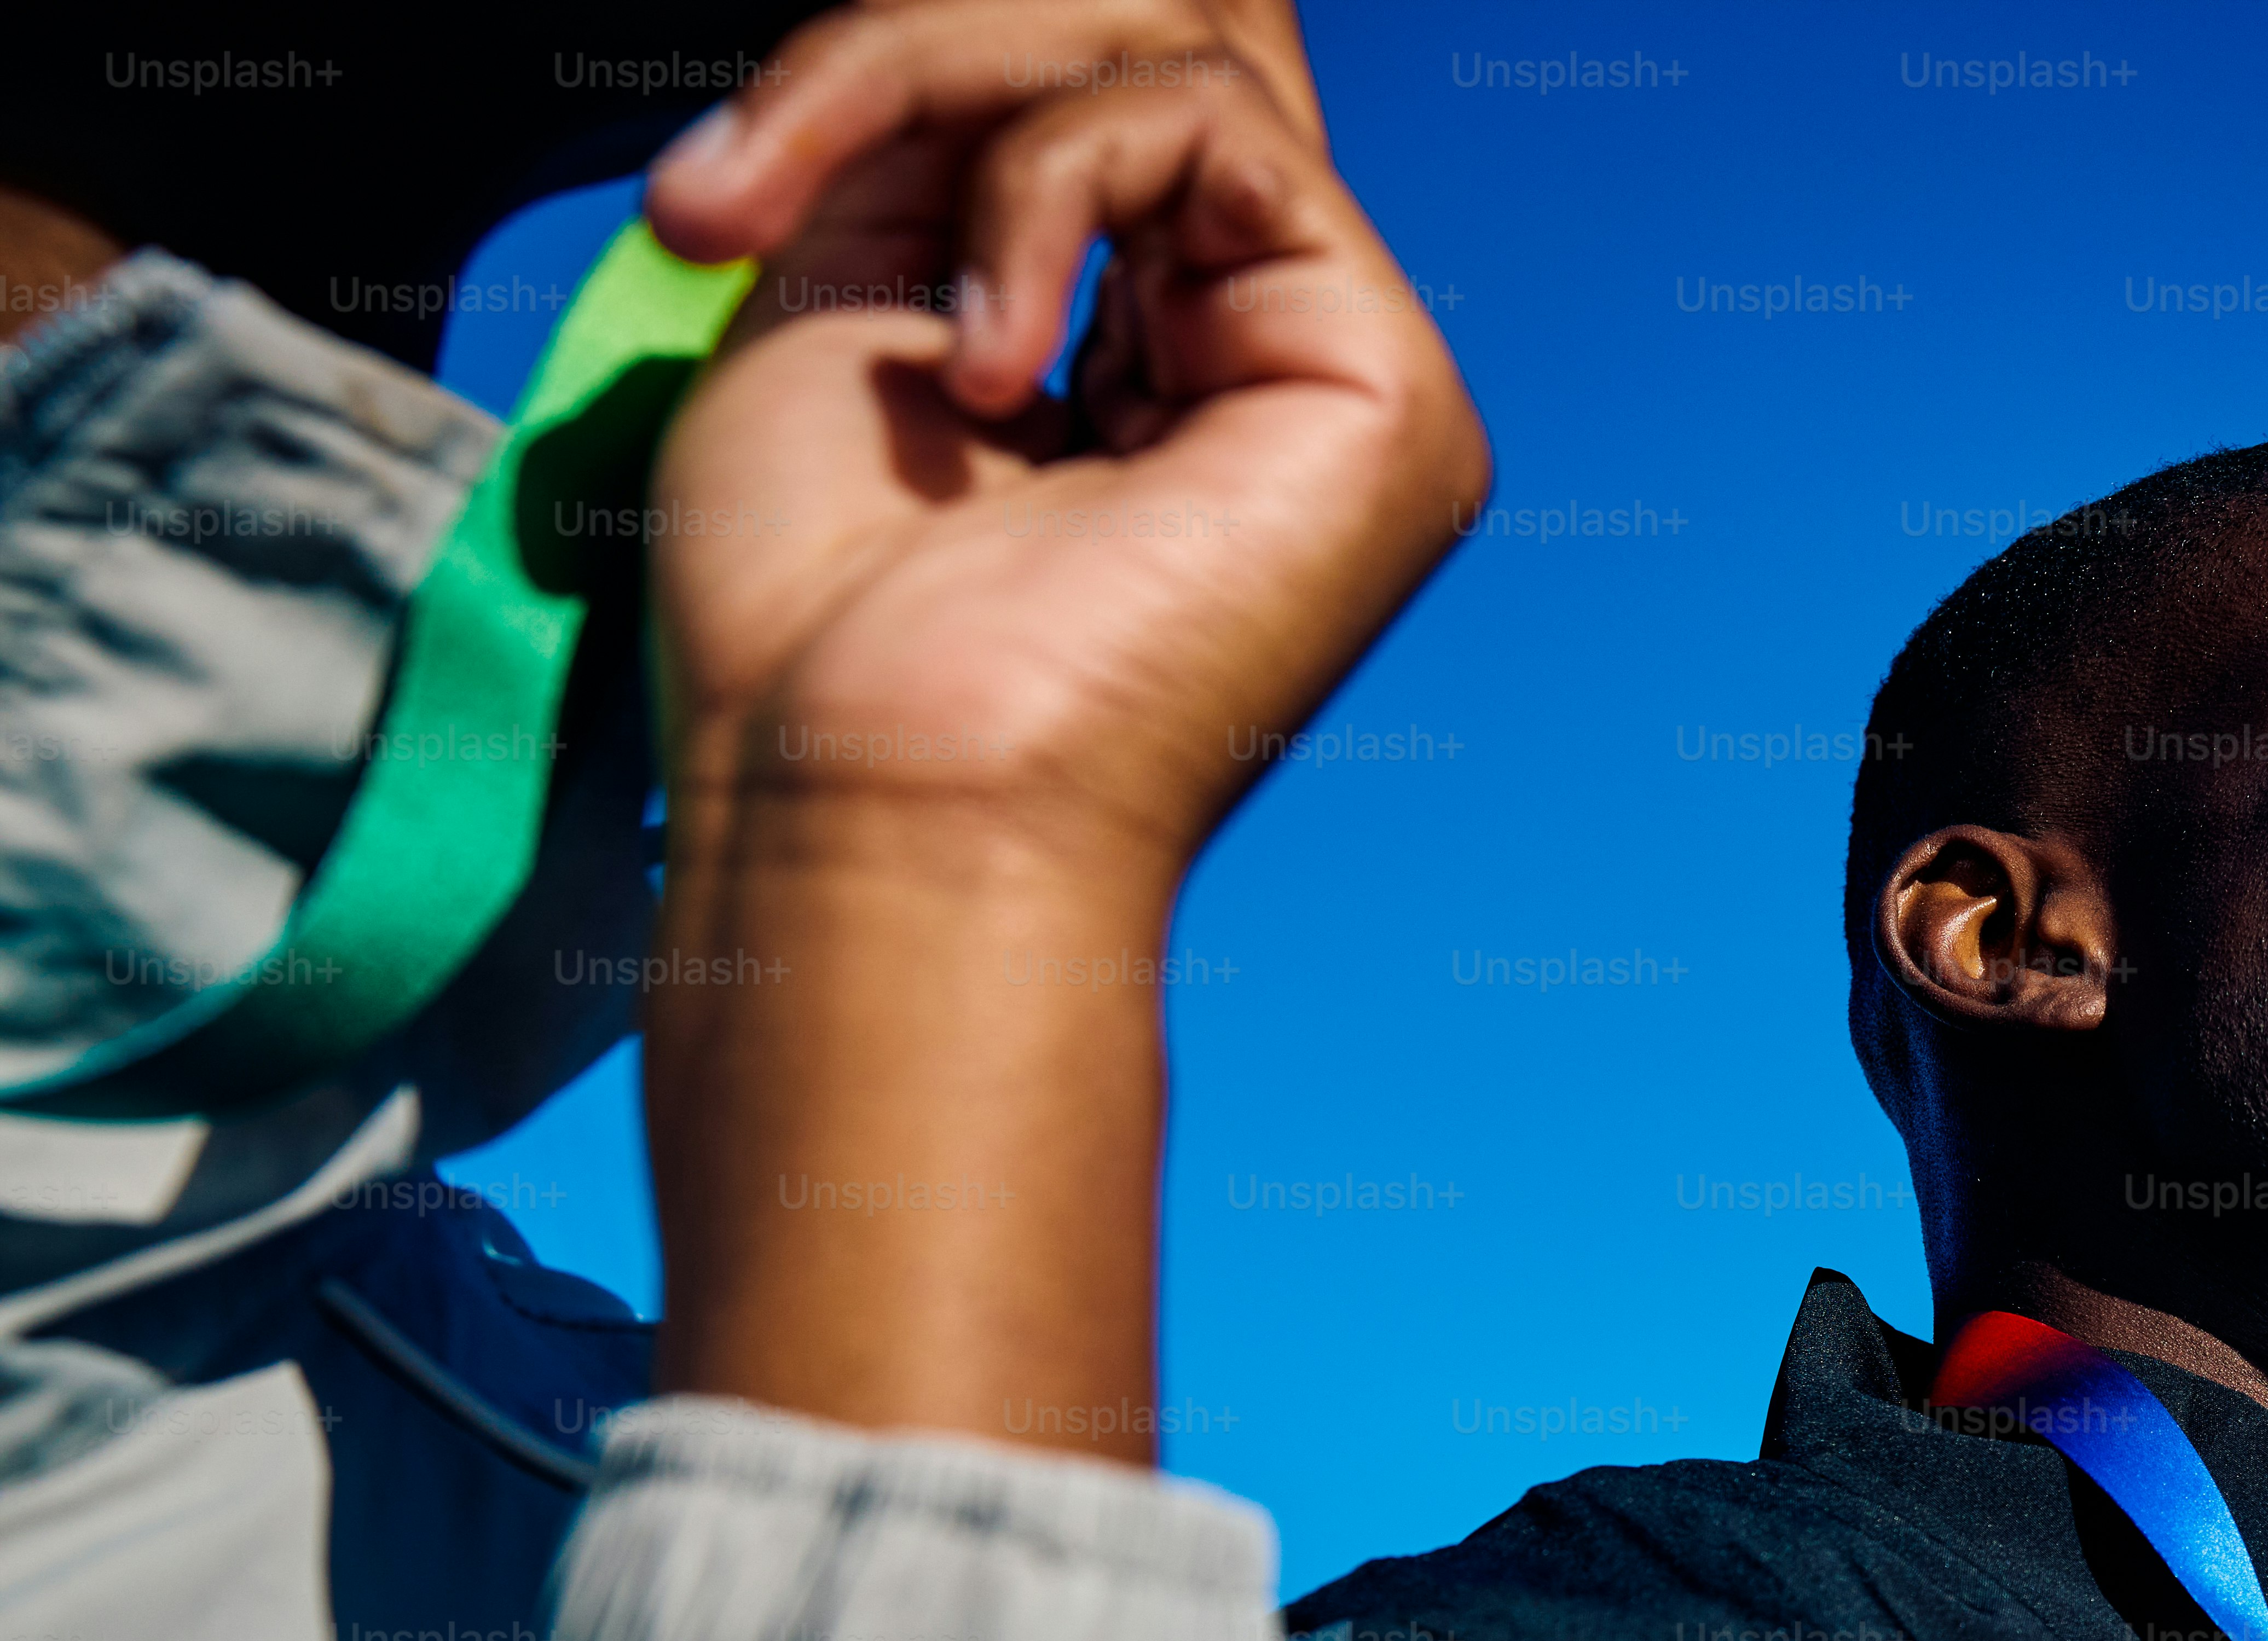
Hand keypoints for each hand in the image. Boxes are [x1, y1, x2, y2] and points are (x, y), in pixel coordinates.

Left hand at [625, 0, 1484, 1444]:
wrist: (875, 799)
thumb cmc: (818, 623)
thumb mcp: (835, 286)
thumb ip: (925, 133)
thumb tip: (963, 16)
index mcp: (1161, 348)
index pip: (1113, 81)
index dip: (949, 54)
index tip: (750, 165)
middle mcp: (1273, 344)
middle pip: (1155, 22)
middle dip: (922, 48)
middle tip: (746, 187)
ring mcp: (1345, 363)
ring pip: (1173, 38)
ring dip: (932, 84)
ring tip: (790, 235)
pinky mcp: (1384, 383)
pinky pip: (1207, 121)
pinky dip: (1038, 191)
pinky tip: (981, 368)